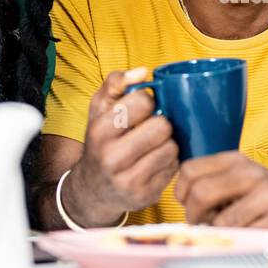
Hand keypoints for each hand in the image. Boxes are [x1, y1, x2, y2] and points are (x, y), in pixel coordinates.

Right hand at [63, 68, 178, 226]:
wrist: (92, 189)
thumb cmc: (101, 141)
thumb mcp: (99, 110)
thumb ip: (116, 83)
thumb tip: (142, 71)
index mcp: (99, 131)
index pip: (143, 102)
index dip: (148, 101)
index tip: (143, 108)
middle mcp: (112, 158)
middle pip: (162, 126)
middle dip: (161, 123)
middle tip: (152, 127)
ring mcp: (129, 180)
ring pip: (172, 148)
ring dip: (168, 143)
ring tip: (154, 145)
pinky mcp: (146, 196)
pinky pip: (175, 168)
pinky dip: (169, 162)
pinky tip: (156, 161)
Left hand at [175, 151, 267, 243]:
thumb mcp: (242, 180)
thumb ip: (213, 184)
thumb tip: (179, 201)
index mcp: (237, 161)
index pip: (190, 170)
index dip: (181, 193)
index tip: (189, 204)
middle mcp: (251, 173)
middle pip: (200, 193)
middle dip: (194, 215)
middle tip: (202, 224)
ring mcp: (267, 194)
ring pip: (220, 220)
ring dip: (218, 233)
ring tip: (229, 232)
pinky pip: (243, 235)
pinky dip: (238, 241)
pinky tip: (247, 237)